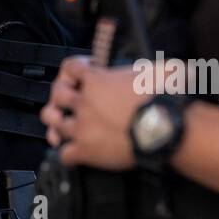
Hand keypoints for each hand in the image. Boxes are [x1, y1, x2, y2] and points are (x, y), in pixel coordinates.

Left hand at [40, 39, 152, 170]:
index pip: (69, 67)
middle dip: (60, 96)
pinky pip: (64, 154)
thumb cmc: (159, 99)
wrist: (162, 128)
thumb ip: (145, 65)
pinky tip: (74, 153)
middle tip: (67, 101)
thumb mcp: (152, 70)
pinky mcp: (85, 150)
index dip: (73, 70)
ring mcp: (81, 127)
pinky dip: (67, 154)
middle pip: (56, 94)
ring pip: (55, 123)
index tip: (81, 74)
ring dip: (57, 124)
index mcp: (96, 80)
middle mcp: (83, 102)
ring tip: (62, 126)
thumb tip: (160, 63)